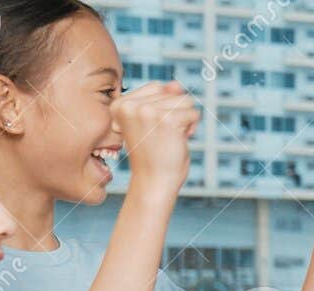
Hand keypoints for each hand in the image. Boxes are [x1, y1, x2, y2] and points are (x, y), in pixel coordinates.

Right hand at [112, 81, 199, 195]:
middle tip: (163, 137)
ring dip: (185, 121)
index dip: (164, 107)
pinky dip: (192, 127)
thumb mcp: (154, 121)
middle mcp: (130, 105)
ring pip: (185, 100)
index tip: (154, 128)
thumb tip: (176, 83)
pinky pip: (193, 112)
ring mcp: (147, 111)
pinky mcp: (166, 119)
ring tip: (170, 138)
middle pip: (171, 93)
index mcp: (119, 104)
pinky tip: (179, 140)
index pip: (156, 87)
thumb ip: (163, 98)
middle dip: (176, 114)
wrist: (153, 182)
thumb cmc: (153, 155)